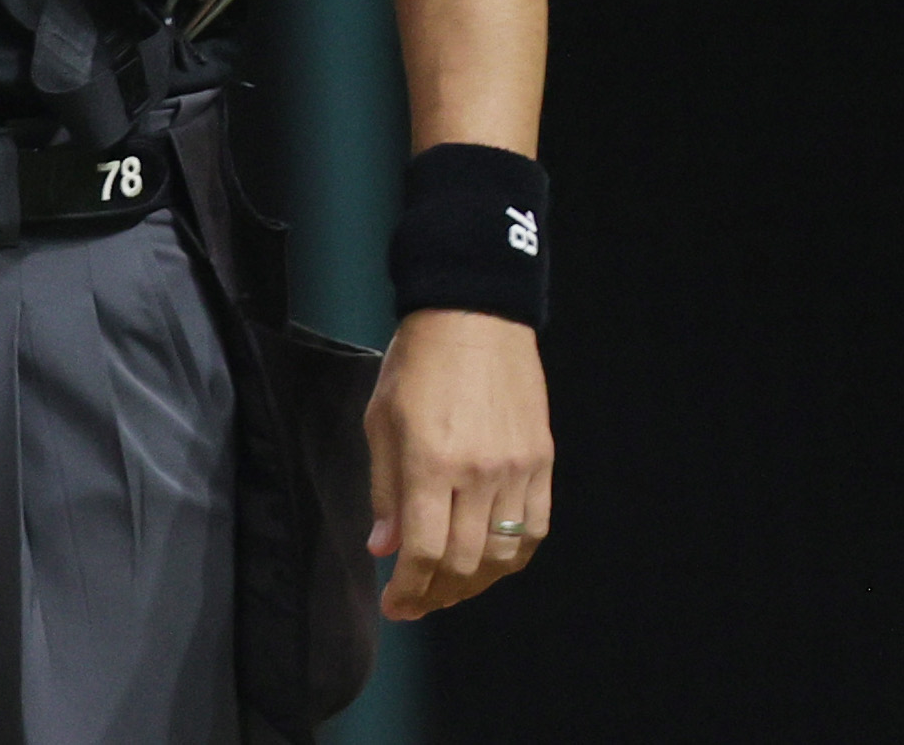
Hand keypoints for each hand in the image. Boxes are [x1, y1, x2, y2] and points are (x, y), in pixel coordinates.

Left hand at [366, 308, 553, 620]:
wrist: (474, 316)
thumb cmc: (417, 362)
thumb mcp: (380, 419)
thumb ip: (384, 489)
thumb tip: (384, 548)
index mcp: (430, 463)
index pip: (424, 550)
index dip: (409, 589)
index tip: (395, 606)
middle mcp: (478, 474)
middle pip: (465, 562)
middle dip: (437, 593)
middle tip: (417, 603)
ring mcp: (517, 470)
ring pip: (504, 555)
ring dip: (476, 583)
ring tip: (450, 589)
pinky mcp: (543, 462)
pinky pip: (535, 529)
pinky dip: (514, 558)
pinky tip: (493, 564)